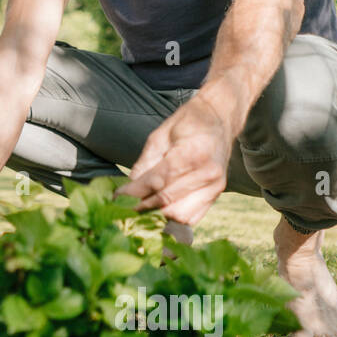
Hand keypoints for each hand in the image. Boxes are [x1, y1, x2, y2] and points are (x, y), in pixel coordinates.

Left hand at [118, 92, 235, 227]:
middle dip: (141, 205)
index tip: (116, 197)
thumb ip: (144, 164)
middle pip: (166, 200)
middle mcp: (207, 172)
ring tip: (143, 205)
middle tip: (124, 205)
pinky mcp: (217, 194)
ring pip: (178, 214)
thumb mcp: (159, 136)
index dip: (133, 192)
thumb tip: (128, 189)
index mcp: (192, 153)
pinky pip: (192, 217)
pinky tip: (161, 207)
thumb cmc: (186, 124)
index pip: (157, 181)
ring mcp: (215, 186)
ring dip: (157, 213)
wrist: (219, 119)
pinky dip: (173, 216)